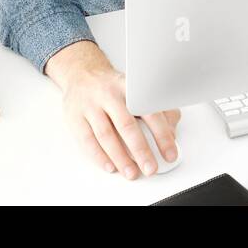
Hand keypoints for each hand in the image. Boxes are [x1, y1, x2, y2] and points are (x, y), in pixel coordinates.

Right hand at [46, 40, 179, 178]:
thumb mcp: (139, 92)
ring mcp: (91, 106)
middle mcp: (110, 95)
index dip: (162, 135)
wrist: (83, 74)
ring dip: (120, 157)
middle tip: (150, 168)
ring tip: (131, 172)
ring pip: (106, 135)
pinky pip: (87, 140)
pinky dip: (99, 156)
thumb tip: (171, 134)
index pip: (150, 112)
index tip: (170, 153)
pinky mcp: (75, 117)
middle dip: (141, 150)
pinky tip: (110, 166)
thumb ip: (160, 110)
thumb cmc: (114, 89)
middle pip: (127, 125)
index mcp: (130, 88)